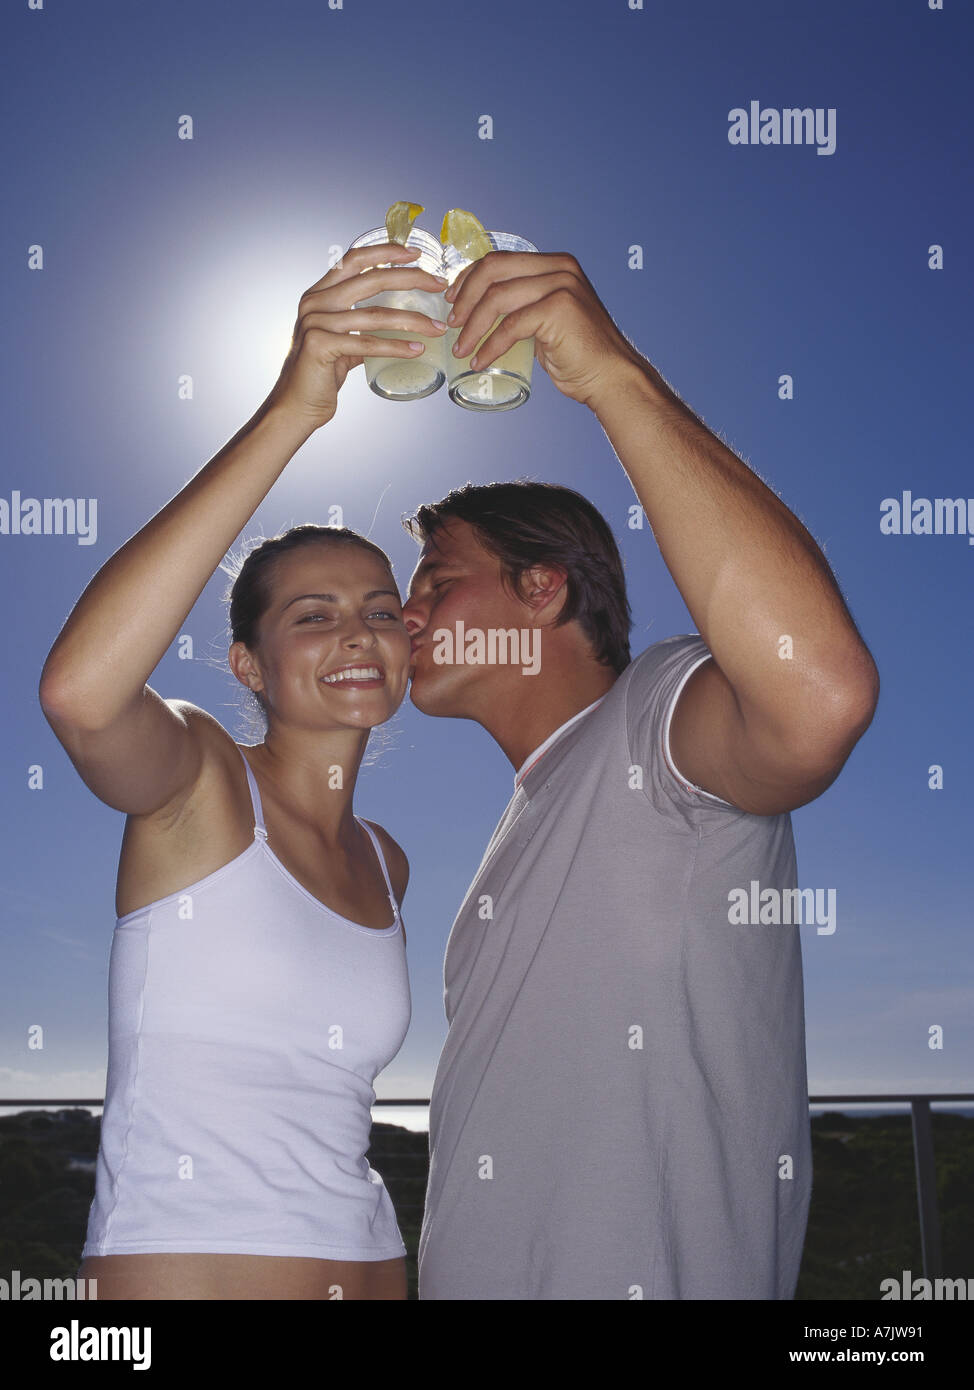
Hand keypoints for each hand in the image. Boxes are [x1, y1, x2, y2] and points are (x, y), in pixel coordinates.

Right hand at [266, 243, 448, 429]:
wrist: (295, 406)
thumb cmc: (319, 375)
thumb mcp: (339, 341)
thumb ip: (358, 327)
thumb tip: (391, 322)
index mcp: (319, 294)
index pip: (354, 260)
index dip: (385, 252)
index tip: (415, 252)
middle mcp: (315, 302)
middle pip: (370, 279)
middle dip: (410, 278)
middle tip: (439, 284)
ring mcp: (316, 323)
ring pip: (375, 315)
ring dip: (412, 321)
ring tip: (437, 328)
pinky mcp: (320, 346)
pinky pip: (367, 344)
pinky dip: (395, 347)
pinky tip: (417, 349)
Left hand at [444, 251, 643, 410]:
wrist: (609, 377)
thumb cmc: (578, 355)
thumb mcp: (545, 320)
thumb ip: (522, 306)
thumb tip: (481, 309)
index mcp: (555, 265)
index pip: (500, 260)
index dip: (469, 278)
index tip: (452, 301)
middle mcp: (559, 268)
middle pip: (494, 269)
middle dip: (465, 297)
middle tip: (452, 323)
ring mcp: (561, 286)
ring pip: (497, 298)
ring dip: (472, 326)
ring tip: (461, 348)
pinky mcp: (558, 309)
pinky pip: (510, 326)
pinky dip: (490, 345)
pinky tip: (480, 360)